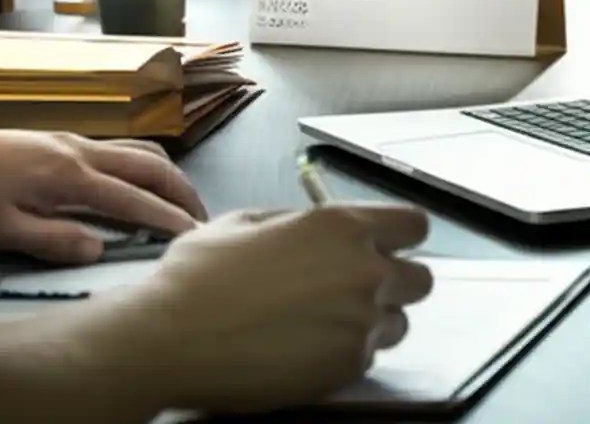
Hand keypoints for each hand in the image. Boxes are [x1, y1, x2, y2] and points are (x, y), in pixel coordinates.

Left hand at [0, 127, 205, 262]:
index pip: (132, 198)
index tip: (193, 234)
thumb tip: (99, 250)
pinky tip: (151, 183)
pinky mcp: (75, 141)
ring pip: (143, 151)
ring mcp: (82, 142)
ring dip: (172, 176)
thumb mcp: (4, 230)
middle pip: (152, 165)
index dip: (166, 217)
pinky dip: (152, 165)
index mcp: (70, 178)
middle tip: (203, 219)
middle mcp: (85, 153)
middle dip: (183, 192)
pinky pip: (128, 148)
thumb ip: (54, 240)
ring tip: (185, 203)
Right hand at [88, 205, 432, 413]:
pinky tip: (304, 347)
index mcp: (342, 226)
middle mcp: (364, 273)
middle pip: (420, 279)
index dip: (400, 236)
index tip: (388, 245)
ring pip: (397, 323)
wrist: (169, 339)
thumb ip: (299, 222)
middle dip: (394, 283)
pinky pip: (367, 357)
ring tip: (321, 323)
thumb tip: (315, 226)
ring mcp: (360, 324)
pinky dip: (345, 354)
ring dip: (371, 321)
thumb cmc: (198, 277)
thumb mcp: (247, 221)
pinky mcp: (347, 367)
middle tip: (355, 289)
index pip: (415, 225)